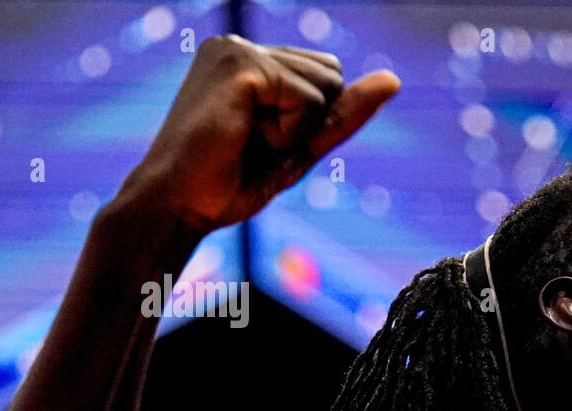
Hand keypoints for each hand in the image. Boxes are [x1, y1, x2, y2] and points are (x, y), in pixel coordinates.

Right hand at [119, 34, 399, 232]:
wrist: (178, 205)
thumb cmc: (229, 183)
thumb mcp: (300, 146)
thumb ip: (344, 113)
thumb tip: (393, 79)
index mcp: (249, 59)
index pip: (327, 77)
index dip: (312, 123)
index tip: (260, 144)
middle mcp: (241, 44)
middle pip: (333, 76)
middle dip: (310, 122)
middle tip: (254, 145)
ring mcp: (238, 50)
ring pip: (325, 87)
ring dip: (298, 130)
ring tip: (246, 141)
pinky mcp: (241, 66)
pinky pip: (310, 102)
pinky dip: (289, 133)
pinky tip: (244, 137)